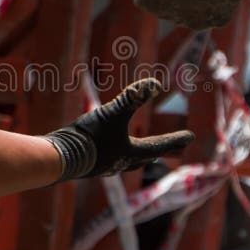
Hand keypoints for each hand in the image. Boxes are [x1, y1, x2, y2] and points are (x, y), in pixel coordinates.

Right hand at [44, 78, 194, 180]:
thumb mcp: (112, 113)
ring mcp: (103, 166)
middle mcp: (120, 163)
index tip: (192, 137)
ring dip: (136, 155)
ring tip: (138, 152)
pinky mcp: (88, 164)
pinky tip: (106, 150)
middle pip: (145, 157)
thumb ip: (132, 98)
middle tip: (171, 150)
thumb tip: (154, 83)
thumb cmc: (89, 136)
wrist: (58, 160)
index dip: (176, 138)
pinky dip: (114, 154)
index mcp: (130, 153)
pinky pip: (108, 159)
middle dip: (158, 151)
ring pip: (126, 161)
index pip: (159, 145)